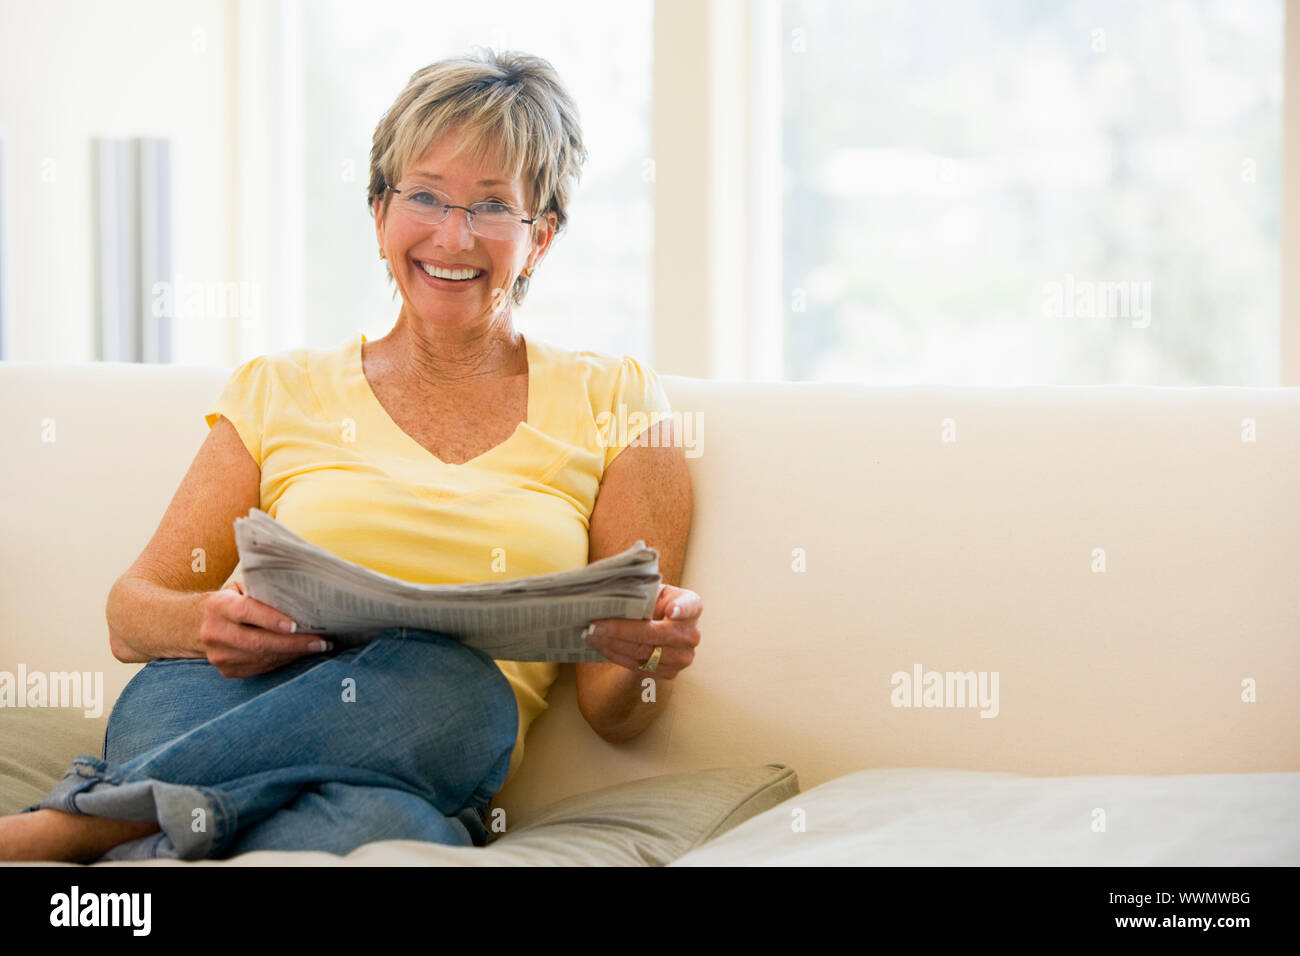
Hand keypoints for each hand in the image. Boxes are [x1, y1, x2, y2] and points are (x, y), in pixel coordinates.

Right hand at [197, 580, 331, 677]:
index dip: (271, 619)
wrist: (208, 623)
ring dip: (292, 654)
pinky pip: (260, 668)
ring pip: (260, 658)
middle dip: (292, 643)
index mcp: (218, 605)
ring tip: (318, 647)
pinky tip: (300, 654)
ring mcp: (218, 655)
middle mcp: (213, 632)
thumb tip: (303, 595)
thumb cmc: (237, 599)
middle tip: (320, 642)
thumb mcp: (244, 588)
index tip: (296, 625)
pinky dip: (283, 661)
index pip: (246, 611)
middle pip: (256, 642)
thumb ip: (263, 590)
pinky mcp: (227, 670)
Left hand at [583, 583, 701, 678]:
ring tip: (590, 635)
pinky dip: (615, 655)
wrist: (662, 628)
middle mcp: (691, 634)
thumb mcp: (655, 592)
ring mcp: (682, 657)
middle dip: (620, 629)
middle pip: (653, 634)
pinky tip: (600, 645)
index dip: (681, 609)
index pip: (689, 606)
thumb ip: (642, 592)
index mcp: (692, 606)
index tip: (671, 610)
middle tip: (594, 625)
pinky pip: (638, 666)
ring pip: (642, 653)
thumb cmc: (655, 604)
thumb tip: (610, 592)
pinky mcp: (669, 672)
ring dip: (612, 645)